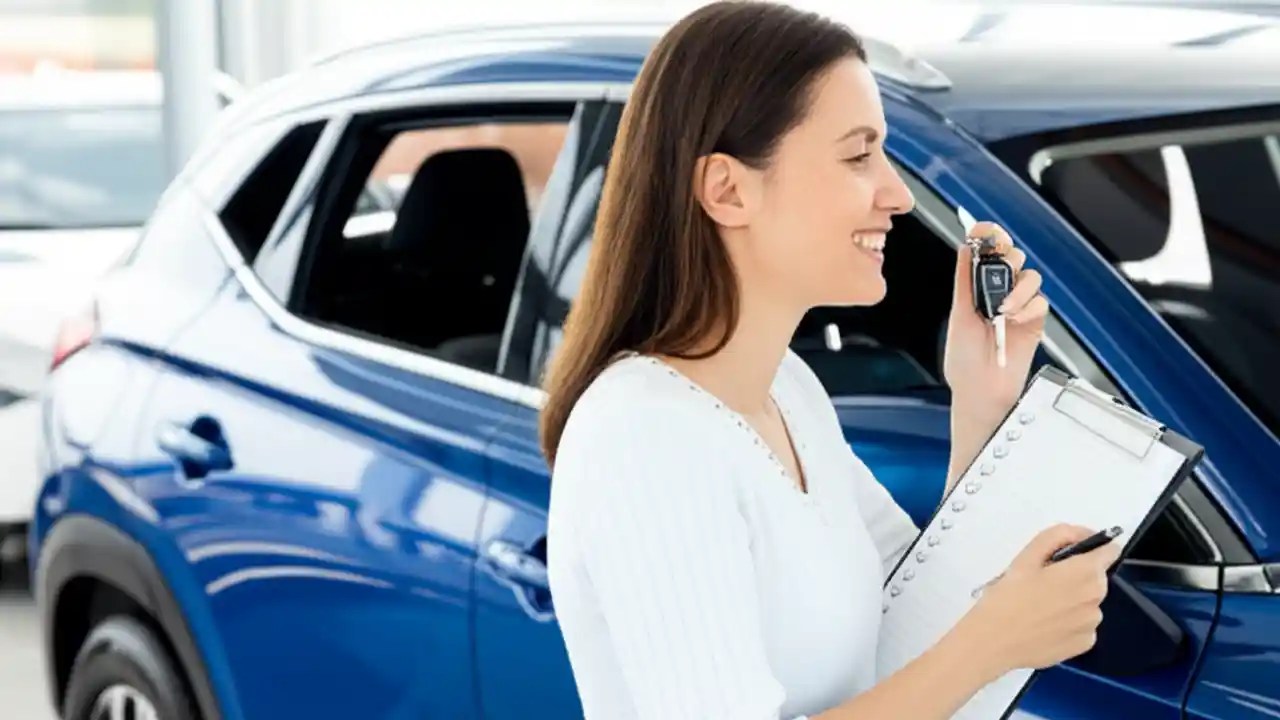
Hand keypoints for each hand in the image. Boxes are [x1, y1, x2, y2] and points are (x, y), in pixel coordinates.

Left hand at [943, 222, 1046, 407]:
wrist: (980, 388)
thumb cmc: (965, 359)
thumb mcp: (959, 314)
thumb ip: (964, 281)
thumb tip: (965, 248)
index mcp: (977, 288)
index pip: (988, 253)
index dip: (989, 236)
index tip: (985, 229)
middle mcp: (999, 293)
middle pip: (1013, 257)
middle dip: (1007, 259)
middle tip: (998, 272)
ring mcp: (1019, 306)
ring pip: (1031, 276)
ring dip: (1018, 289)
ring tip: (1003, 310)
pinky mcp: (1034, 321)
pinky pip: (1041, 301)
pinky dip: (1028, 307)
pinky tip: (1014, 320)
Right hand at [952, 524, 1120, 681]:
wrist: (994, 641)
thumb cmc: (1008, 597)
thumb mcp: (1026, 556)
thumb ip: (1058, 536)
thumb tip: (1081, 533)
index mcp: (1085, 572)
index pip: (1110, 551)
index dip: (1091, 547)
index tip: (1072, 553)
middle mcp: (1097, 598)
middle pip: (1096, 577)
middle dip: (1076, 575)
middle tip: (1043, 582)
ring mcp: (1092, 624)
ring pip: (1088, 601)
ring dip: (1072, 599)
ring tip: (1040, 605)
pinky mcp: (1085, 644)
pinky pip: (1083, 624)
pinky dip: (1069, 622)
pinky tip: (1045, 623)